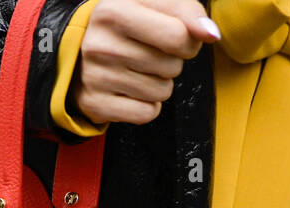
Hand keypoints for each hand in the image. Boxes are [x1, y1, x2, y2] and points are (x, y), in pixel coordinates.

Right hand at [73, 0, 219, 125]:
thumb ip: (187, 11)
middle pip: (172, 67)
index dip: (188, 41)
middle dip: (171, 63)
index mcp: (113, 10)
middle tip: (150, 55)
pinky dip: (147, 106)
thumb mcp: (153, 5)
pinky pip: (146, 113)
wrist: (78, 52)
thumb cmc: (127, 26)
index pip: (178, 36)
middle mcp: (100, 44)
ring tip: (139, 71)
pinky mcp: (95, 105)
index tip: (177, 39)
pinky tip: (132, 91)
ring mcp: (95, 77)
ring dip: (159, 84)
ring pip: (161, 92)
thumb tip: (211, 34)